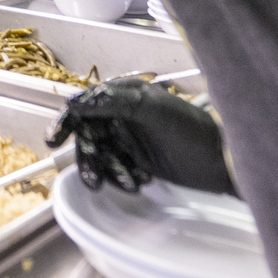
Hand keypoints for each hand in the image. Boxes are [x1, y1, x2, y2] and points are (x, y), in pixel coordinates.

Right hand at [49, 77, 233, 195]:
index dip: (67, 121)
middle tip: (94, 178)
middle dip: (90, 157)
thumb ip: (114, 103)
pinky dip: (121, 177)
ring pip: (100, 155)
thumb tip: (77, 102)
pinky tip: (141, 180)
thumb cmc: (193, 129)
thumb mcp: (153, 110)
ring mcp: (129, 138)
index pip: (85, 106)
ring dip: (108, 170)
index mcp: (125, 94)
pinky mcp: (136, 160)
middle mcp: (123, 114)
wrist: (223, 162)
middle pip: (88, 135)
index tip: (54, 138)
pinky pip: (114, 169)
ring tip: (129, 182)